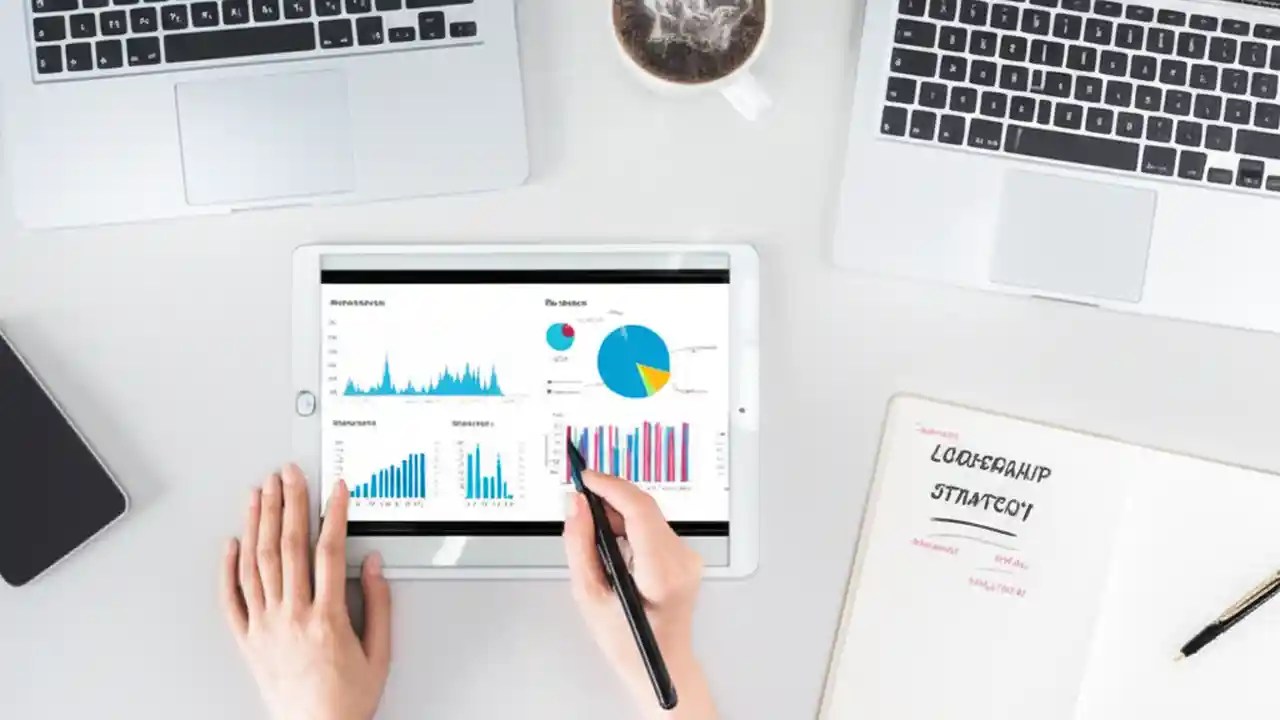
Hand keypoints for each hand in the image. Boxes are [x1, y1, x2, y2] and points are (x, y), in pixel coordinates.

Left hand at [220, 465, 391, 719]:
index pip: (329, 551)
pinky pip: (232, 598)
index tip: (335, 489)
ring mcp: (265, 627)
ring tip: (260, 493)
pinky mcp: (247, 640)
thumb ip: (379, 605)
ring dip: (258, 522)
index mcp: (327, 618)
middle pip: (288, 547)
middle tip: (289, 475)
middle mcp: (292, 617)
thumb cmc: (346, 700)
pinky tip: (232, 542)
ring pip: (257, 563)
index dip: (333, 514)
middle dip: (289, 504)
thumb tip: (372, 566)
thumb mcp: (380, 653)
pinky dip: (229, 567)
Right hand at [563, 470, 717, 719]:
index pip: (639, 510)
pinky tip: (616, 548)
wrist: (663, 664)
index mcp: (662, 573)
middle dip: (610, 501)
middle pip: (644, 509)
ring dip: (619, 517)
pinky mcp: (686, 557)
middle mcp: (682, 561)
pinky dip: (631, 529)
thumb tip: (577, 505)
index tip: (586, 478)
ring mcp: (688, 558)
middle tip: (581, 506)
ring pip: (649, 516)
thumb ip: (579, 545)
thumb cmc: (629, 643)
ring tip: (596, 540)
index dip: (610, 487)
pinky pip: (654, 528)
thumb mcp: (590, 596)